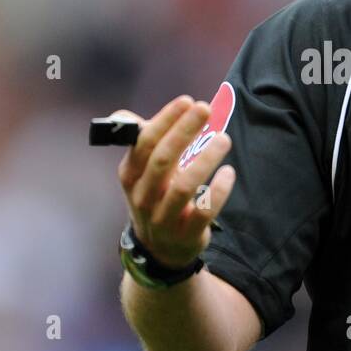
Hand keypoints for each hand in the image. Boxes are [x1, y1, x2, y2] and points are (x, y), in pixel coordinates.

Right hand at [112, 96, 236, 270]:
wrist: (159, 249)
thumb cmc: (154, 197)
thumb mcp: (139, 174)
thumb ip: (137, 142)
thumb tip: (122, 117)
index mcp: (130, 175)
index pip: (143, 143)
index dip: (165, 120)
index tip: (186, 101)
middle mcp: (143, 196)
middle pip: (162, 160)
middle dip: (184, 131)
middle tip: (205, 109)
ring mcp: (163, 218)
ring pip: (184, 186)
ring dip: (205, 159)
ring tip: (224, 139)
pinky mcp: (186, 234)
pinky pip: (203, 212)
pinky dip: (217, 192)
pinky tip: (228, 172)